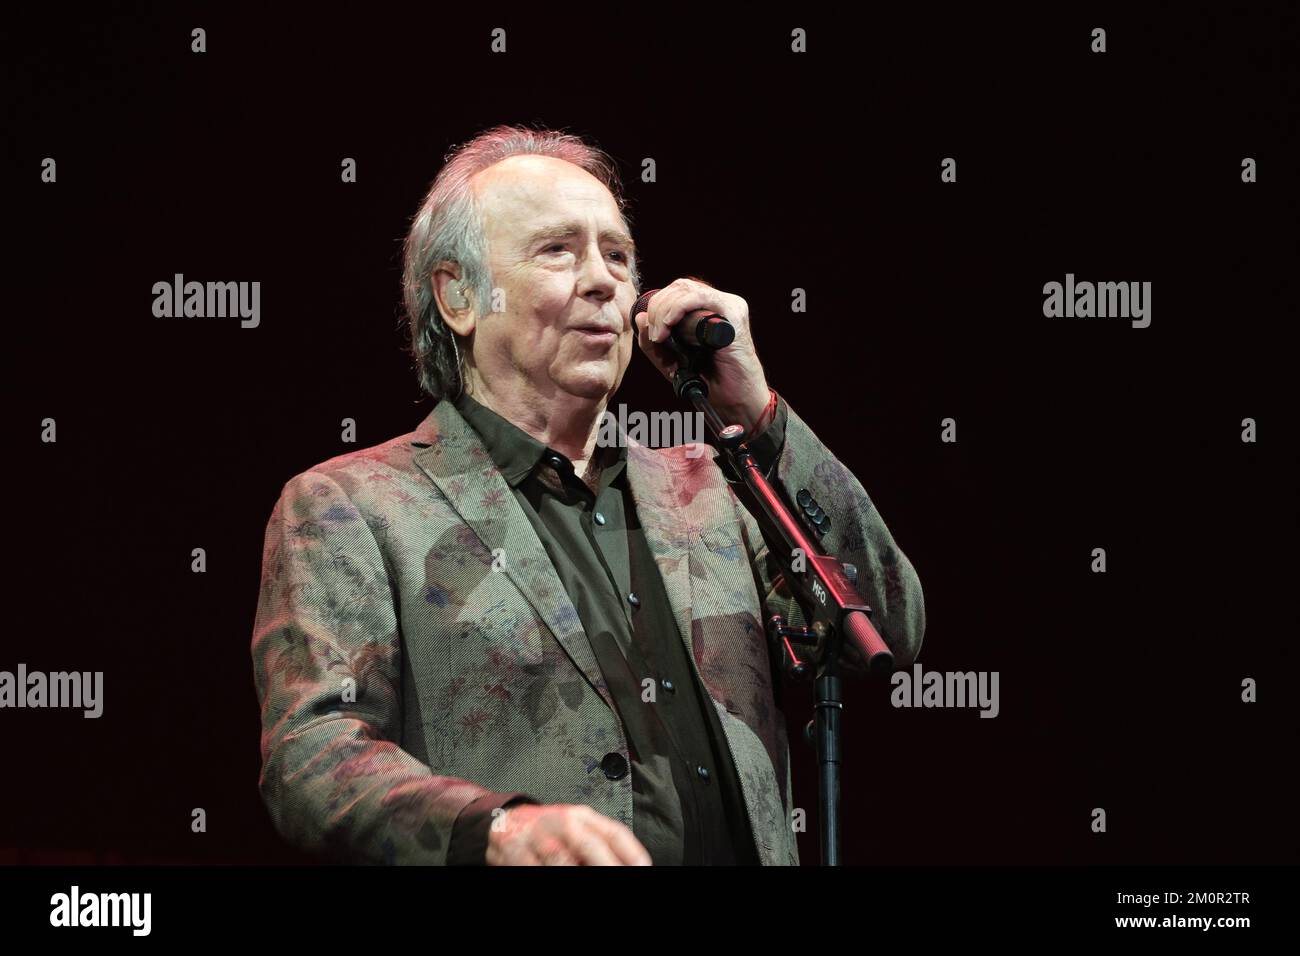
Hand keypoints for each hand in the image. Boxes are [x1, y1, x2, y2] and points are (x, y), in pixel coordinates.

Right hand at [485, 803, 652, 865]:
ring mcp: (538, 835)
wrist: (505, 820)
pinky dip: (544, 874)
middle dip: (607, 866)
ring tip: (582, 876)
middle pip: (590, 844)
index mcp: (582, 817)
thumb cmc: (547, 829)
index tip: (644, 869)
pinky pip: (534, 867)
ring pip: (561, 859)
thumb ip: (599, 844)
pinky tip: (555, 876)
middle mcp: (562, 822)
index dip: (632, 854)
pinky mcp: (515, 850)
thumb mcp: (576, 828)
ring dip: (572, 871)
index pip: (614, 833)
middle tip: (618, 877)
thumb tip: (628, 863)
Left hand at [633, 277, 770, 433]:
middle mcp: (719, 302)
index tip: (650, 331)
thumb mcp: (670, 360)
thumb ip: (652, 342)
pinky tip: (669, 325)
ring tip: (659, 334)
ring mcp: (728, 305)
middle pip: (679, 286)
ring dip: (664, 310)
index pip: (676, 291)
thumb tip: (639, 317)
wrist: (733, 398)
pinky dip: (677, 308)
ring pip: (686, 289)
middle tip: (654, 334)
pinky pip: (700, 298)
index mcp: (707, 308)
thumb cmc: (707, 380)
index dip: (656, 305)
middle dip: (657, 308)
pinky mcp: (733, 312)